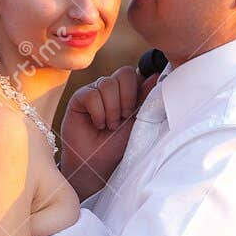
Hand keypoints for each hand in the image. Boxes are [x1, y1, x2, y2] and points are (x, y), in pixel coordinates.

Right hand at [60, 66, 159, 198]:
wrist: (97, 162)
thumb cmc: (118, 145)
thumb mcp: (138, 121)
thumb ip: (145, 97)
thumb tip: (156, 75)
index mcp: (128, 91)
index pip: (137, 73)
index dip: (140, 89)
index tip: (137, 111)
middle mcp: (112, 88)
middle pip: (125, 73)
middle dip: (127, 99)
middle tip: (123, 119)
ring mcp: (95, 91)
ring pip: (108, 83)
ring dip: (112, 109)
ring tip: (110, 126)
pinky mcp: (79, 97)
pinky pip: (91, 94)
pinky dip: (98, 112)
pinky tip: (97, 124)